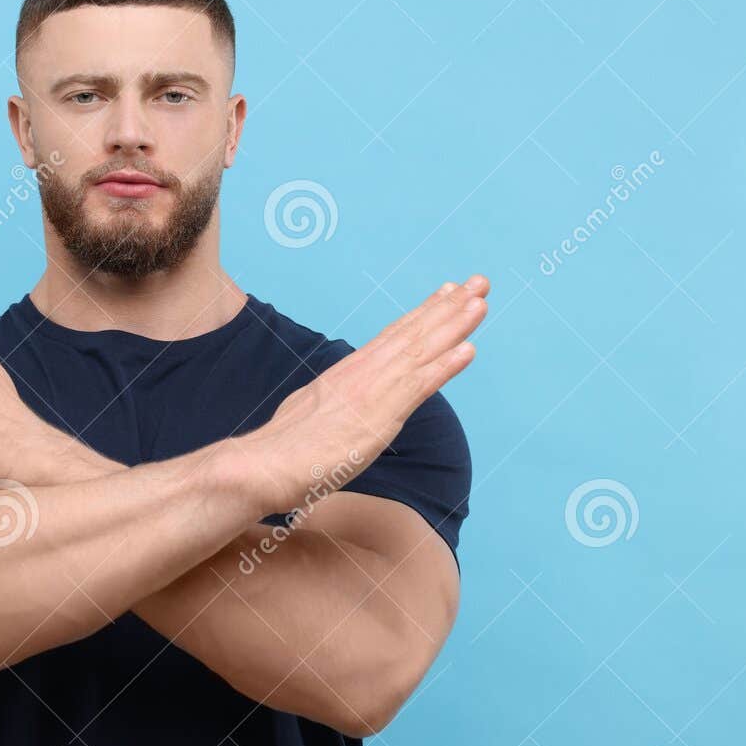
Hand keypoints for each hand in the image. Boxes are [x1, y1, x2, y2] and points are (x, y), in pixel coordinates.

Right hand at [233, 275, 488, 514]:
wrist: (264, 464)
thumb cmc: (282, 450)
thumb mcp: (310, 416)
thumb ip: (333, 408)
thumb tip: (341, 411)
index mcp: (347, 373)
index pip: (393, 336)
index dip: (424, 314)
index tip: (447, 292)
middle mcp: (362, 373)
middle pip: (412, 332)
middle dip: (449, 306)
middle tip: (480, 281)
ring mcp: (371, 392)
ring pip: (421, 350)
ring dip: (455, 324)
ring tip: (481, 299)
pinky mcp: (378, 417)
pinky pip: (419, 386)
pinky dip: (445, 366)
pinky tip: (469, 349)